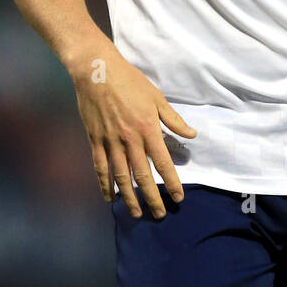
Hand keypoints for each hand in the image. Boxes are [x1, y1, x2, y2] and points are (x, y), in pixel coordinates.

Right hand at [68, 40, 195, 218]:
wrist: (97, 72)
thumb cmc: (130, 82)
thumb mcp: (157, 98)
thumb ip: (173, 120)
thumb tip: (191, 136)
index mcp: (148, 129)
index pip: (163, 163)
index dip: (172, 183)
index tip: (178, 198)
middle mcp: (130, 140)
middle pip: (143, 176)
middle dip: (152, 198)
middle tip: (159, 214)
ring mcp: (110, 142)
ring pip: (121, 177)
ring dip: (130, 198)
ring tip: (136, 213)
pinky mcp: (95, 140)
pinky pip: (101, 168)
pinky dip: (105, 184)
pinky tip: (111, 197)